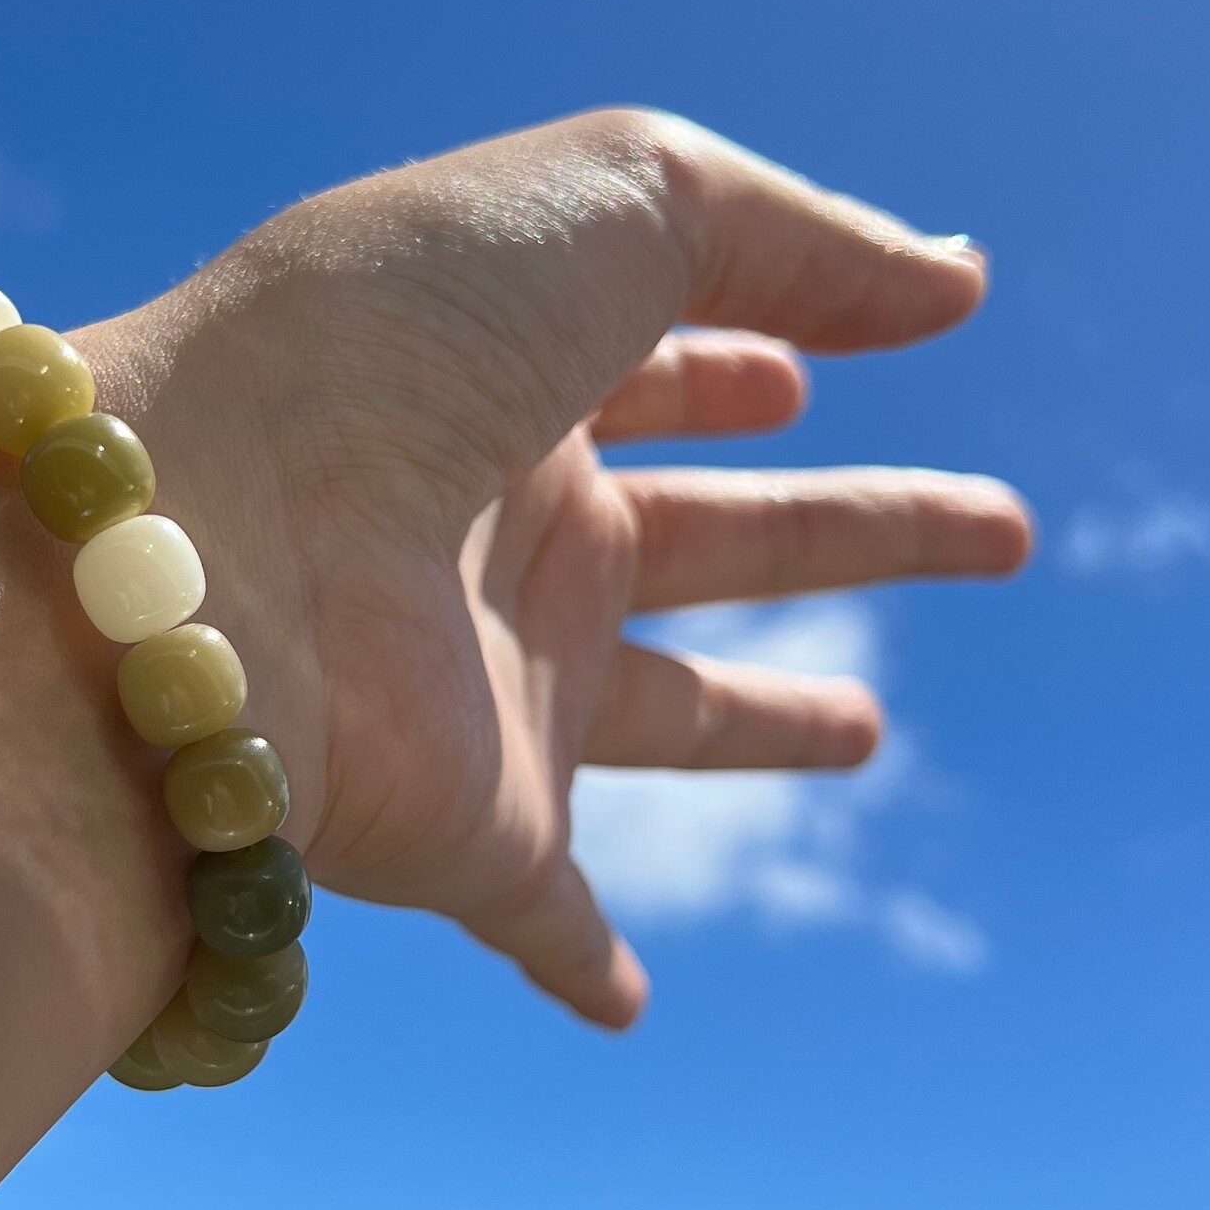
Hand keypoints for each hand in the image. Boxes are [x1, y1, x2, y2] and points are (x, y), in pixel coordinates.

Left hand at [94, 108, 1030, 1028]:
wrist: (205, 548)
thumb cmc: (391, 342)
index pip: (663, 366)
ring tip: (865, 735)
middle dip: (858, 528)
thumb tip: (951, 282)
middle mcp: (506, 534)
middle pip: (720, 534)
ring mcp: (492, 689)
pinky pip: (541, 915)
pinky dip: (583, 959)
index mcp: (518, 378)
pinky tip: (624, 1003)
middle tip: (1003, 529)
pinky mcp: (476, 834)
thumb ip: (791, 237)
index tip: (820, 370)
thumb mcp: (616, 206)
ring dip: (761, 727)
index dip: (750, 359)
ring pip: (662, 716)